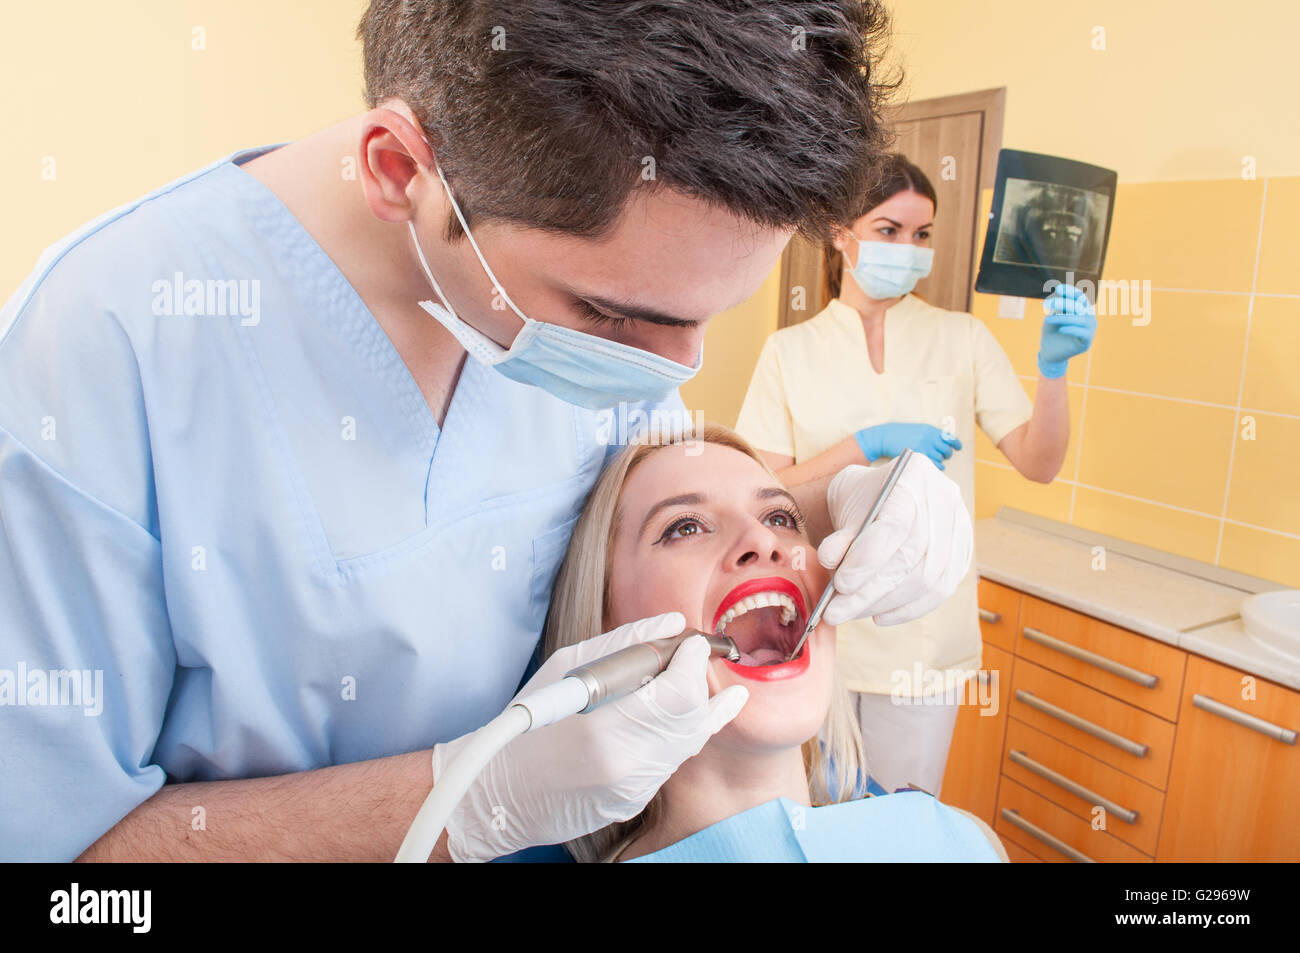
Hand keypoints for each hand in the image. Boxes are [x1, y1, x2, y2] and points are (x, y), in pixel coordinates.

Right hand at [433, 612, 747, 860]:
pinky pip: (671, 759)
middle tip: (698, 656)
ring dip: (698, 707)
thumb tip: (670, 623)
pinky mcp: (635, 801)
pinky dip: (677, 732)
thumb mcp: (565, 670)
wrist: (499, 796)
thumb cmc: (524, 727)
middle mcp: (627, 766)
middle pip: (693, 718)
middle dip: (700, 681)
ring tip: (704, 683)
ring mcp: (634, 789)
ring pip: (690, 741)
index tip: (692, 642)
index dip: (692, 662)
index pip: (678, 694)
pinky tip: (675, 712)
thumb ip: (623, 644)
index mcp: (606, 731)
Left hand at [817, 455, 972, 625]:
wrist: (887, 491)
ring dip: (886, 603)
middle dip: (871, 591)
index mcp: (913, 475)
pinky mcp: (963, 552)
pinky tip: (880, 615)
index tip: (840, 585)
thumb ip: (839, 532)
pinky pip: (941, 589)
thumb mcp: (843, 503)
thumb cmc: (863, 497)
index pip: (896, 525)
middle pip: (912, 557)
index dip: (868, 559)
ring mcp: (959, 525)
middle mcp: (944, 498)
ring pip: (928, 578)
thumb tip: (832, 560)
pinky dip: (908, 608)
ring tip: (853, 612)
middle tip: (837, 612)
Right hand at [854, 422, 961, 469]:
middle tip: (945, 456)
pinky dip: (937, 466)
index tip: (958, 447)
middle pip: (946, 449)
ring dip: (940, 461)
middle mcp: (929, 437)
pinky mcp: (918, 455)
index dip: (955, 443)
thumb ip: (930, 435)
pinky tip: (936, 466)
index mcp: (929, 430)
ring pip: (940, 458)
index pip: (948, 437)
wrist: (885, 436)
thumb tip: (942, 444)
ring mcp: (924, 447)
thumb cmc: (900, 434)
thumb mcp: (917, 429)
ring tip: (937, 461)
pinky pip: (934, 464)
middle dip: (947, 454)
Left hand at [1038, 283, 1096, 377]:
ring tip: (1047, 320)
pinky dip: (1071, 329)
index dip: (1071, 291)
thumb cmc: (1051, 331)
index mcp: (1082, 309)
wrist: (1050, 351)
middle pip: (1079, 306)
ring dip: (1062, 318)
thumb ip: (1056, 304)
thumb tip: (1059, 291)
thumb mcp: (1051, 315)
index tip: (1059, 289)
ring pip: (1079, 319)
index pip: (1080, 296)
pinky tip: (1061, 329)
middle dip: (1063, 303)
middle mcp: (1089, 317)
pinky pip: (1082, 333)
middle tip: (1049, 305)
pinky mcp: (1086, 342)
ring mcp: (1090, 329)